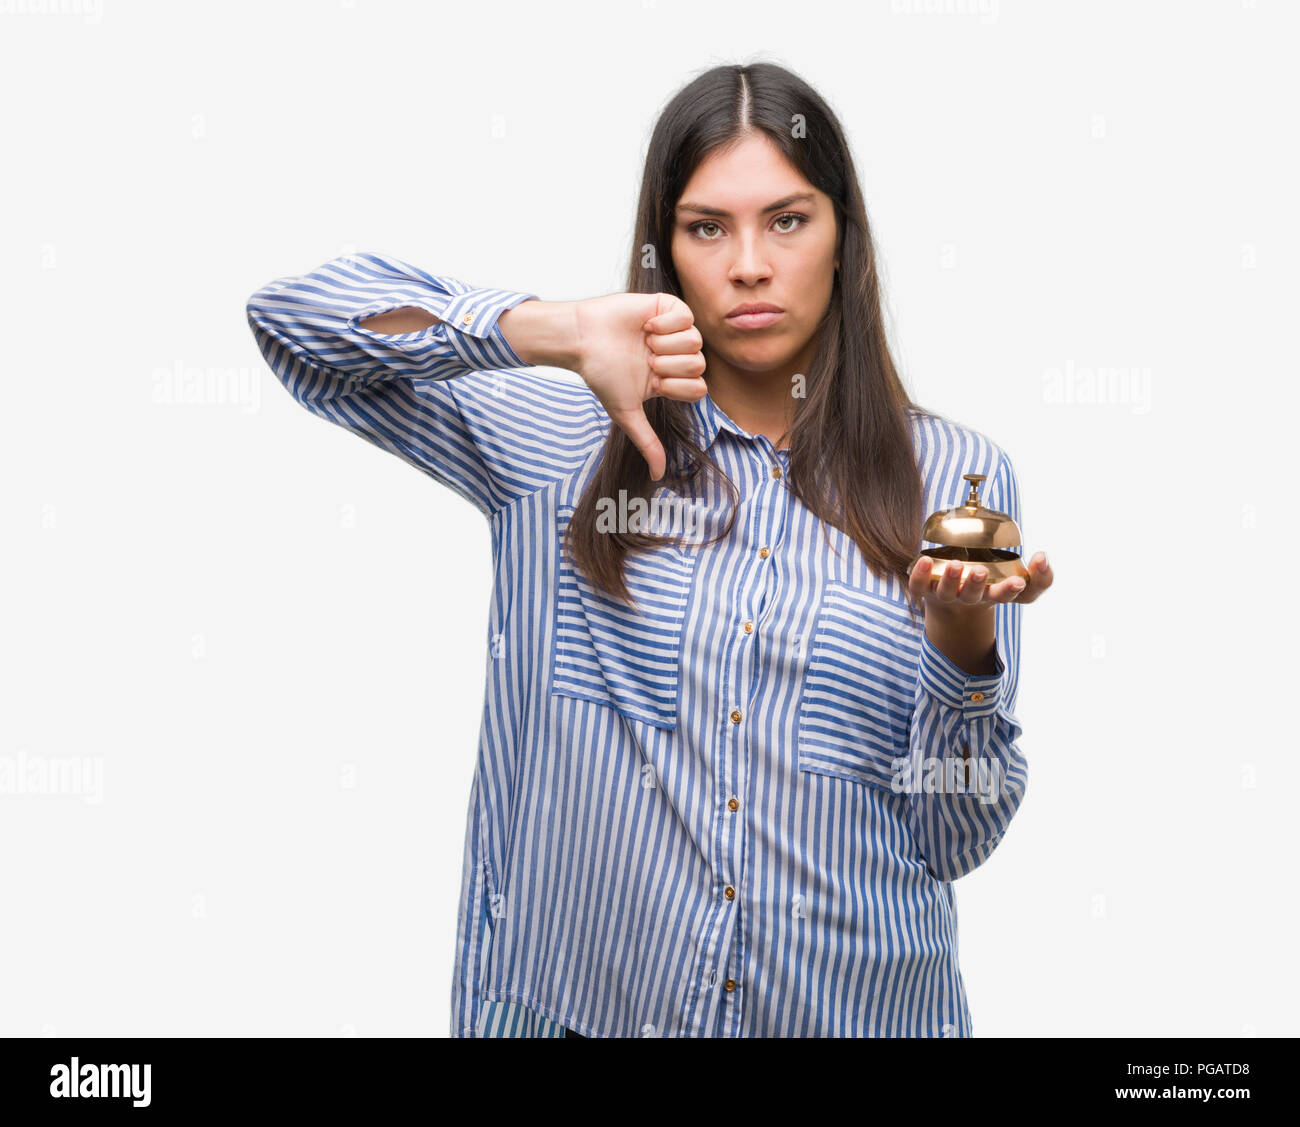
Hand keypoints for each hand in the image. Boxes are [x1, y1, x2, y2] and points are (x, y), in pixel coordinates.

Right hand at [571, 292, 707, 480]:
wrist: (583, 339)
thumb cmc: (601, 374)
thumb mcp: (626, 413)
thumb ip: (647, 442)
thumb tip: (659, 476)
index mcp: (671, 380)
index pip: (698, 389)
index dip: (676, 386)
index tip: (652, 382)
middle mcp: (676, 356)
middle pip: (700, 365)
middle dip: (669, 365)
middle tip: (646, 360)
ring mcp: (674, 331)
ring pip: (695, 341)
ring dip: (665, 344)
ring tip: (644, 342)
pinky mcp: (669, 307)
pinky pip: (687, 316)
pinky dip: (665, 323)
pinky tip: (646, 325)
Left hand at [909, 550, 1053, 618]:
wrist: (953, 604)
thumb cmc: (992, 587)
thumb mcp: (1021, 584)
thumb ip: (1041, 577)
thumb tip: (1043, 557)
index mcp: (991, 595)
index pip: (1004, 596)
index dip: (1010, 590)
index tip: (1018, 582)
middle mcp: (968, 597)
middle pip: (972, 595)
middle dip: (976, 584)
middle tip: (981, 572)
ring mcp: (945, 594)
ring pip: (945, 591)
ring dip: (951, 579)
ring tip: (956, 565)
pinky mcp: (924, 590)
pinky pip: (918, 586)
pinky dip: (918, 575)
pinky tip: (923, 560)